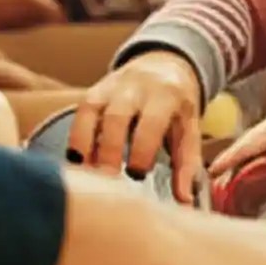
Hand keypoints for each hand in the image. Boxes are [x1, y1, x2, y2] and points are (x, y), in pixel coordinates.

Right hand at [68, 51, 203, 200]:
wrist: (163, 63)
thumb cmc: (177, 105)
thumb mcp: (189, 128)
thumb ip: (186, 163)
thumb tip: (184, 201)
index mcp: (166, 95)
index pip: (151, 122)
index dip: (142, 149)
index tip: (138, 174)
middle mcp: (135, 87)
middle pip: (117, 117)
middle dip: (110, 150)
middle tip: (108, 179)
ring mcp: (111, 86)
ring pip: (91, 111)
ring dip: (84, 143)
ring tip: (85, 173)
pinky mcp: (94, 91)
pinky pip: (80, 113)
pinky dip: (76, 137)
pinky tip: (77, 161)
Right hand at [210, 102, 265, 218]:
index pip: (245, 146)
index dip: (225, 162)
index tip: (207, 178)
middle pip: (240, 147)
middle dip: (225, 167)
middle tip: (210, 192)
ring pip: (247, 148)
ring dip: (234, 165)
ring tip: (219, 189)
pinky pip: (256, 148)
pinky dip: (246, 162)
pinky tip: (241, 180)